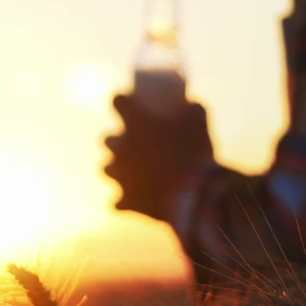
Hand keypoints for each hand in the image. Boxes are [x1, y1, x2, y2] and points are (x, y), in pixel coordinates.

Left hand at [104, 93, 214, 222]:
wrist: (196, 194)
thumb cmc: (197, 152)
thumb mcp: (200, 121)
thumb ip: (194, 109)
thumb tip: (191, 105)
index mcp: (135, 122)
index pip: (117, 101)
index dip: (122, 101)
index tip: (128, 103)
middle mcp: (120, 148)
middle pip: (106, 140)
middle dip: (116, 140)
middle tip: (133, 143)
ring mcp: (120, 175)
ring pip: (106, 169)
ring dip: (116, 169)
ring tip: (131, 173)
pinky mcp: (126, 201)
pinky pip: (117, 203)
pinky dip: (124, 202)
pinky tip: (132, 202)